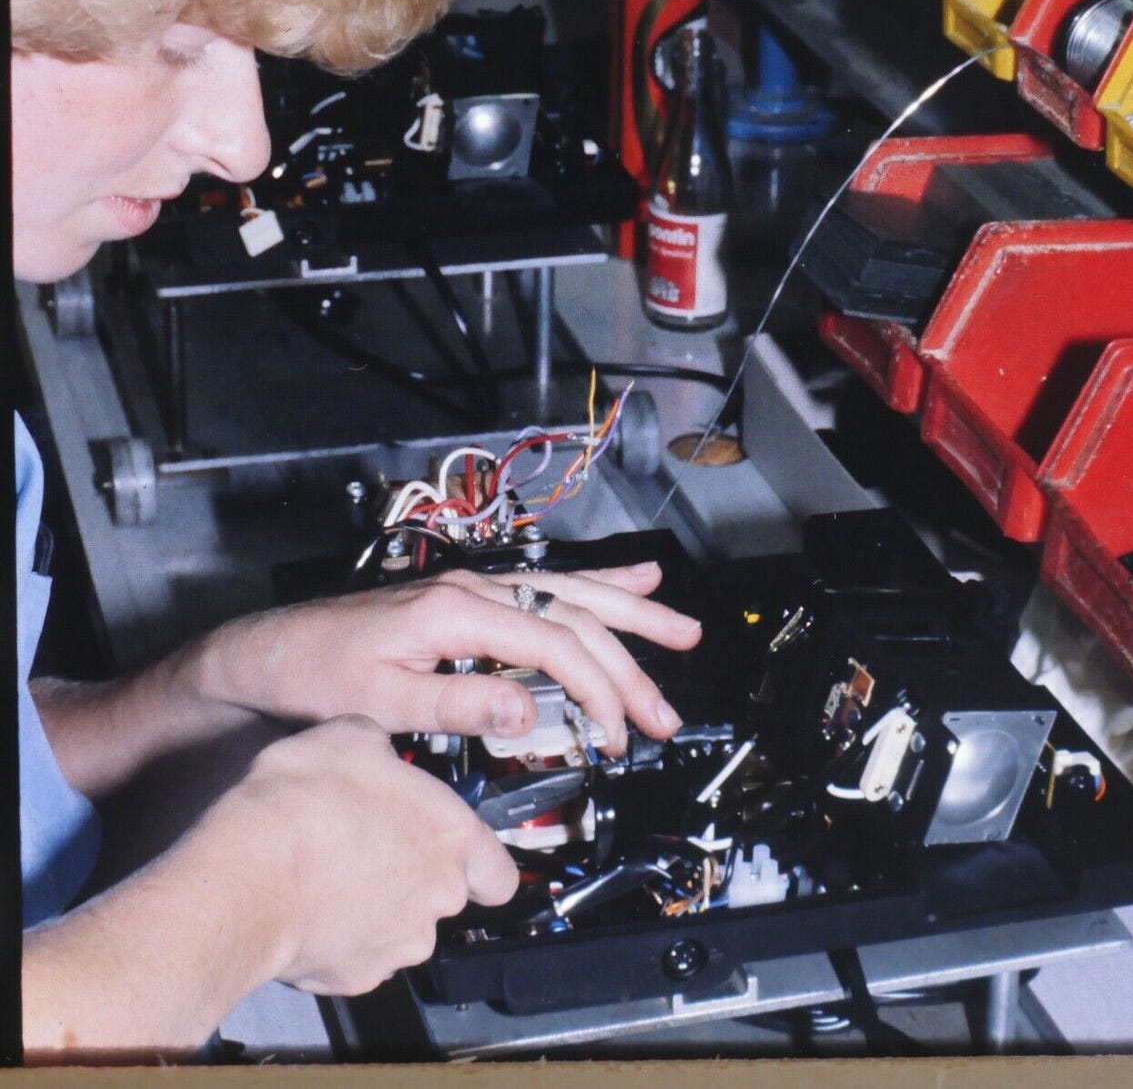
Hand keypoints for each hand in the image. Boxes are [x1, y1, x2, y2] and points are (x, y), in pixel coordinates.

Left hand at [187, 562, 700, 754]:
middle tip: (665, 710)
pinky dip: (596, 585)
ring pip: (571, 595)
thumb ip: (457, 704)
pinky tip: (633, 580)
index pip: (551, 646)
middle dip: (629, 663)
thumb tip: (527, 713)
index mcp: (458, 611)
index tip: (615, 734)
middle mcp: (476, 590)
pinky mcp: (472, 600)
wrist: (268, 654)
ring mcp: (477, 589)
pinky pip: (548, 587)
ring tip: (681, 630)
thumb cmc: (316, 677)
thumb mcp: (379, 702)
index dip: (593, 690)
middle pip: (574, 617)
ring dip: (629, 616)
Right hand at [203, 715, 516, 996]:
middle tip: (374, 851)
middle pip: (446, 897)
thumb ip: (381, 748)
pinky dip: (340, 939)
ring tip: (333, 877)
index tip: (453, 852)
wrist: (246, 874)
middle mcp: (439, 895)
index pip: (499, 872)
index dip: (479, 864)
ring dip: (379, 909)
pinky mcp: (357, 977)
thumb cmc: (301, 804)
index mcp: (453, 836)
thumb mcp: (349, 736)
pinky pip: (358, 957)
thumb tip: (373, 750)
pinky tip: (310, 908)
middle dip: (416, 880)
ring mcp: (401, 942)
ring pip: (403, 929)